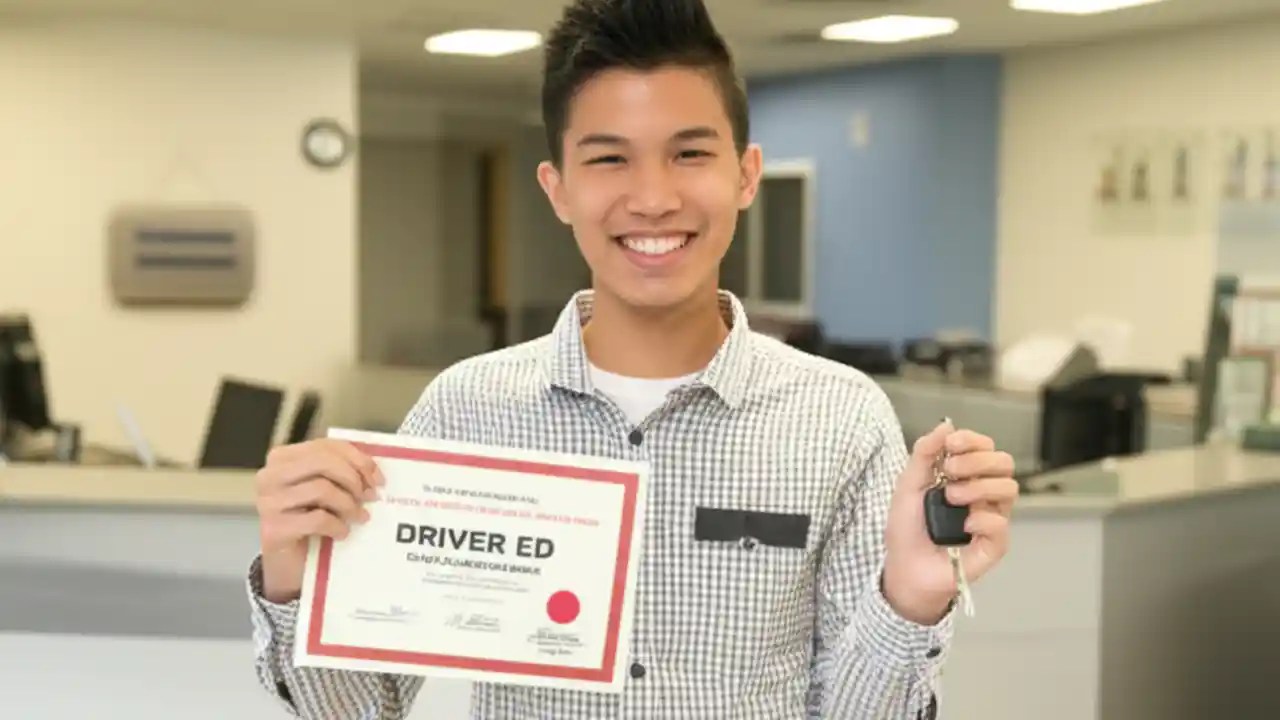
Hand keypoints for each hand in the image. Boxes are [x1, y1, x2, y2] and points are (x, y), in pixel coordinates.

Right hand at [255, 439, 383, 602]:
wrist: (288, 564)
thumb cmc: (309, 521)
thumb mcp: (325, 491)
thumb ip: (341, 472)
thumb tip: (372, 471)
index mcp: (282, 458)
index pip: (325, 446)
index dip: (358, 459)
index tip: (378, 479)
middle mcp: (269, 475)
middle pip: (322, 462)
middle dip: (353, 479)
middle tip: (369, 497)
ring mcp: (268, 502)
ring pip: (321, 489)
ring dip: (348, 505)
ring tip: (359, 517)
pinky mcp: (273, 529)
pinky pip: (317, 519)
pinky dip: (337, 526)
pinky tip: (342, 533)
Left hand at [882, 420, 1017, 624]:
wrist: (904, 567)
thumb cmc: (907, 528)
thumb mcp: (908, 484)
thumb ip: (924, 453)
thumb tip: (946, 425)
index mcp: (966, 477)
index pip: (986, 447)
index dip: (973, 440)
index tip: (951, 444)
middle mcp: (983, 495)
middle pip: (1004, 462)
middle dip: (977, 460)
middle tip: (949, 472)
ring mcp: (991, 519)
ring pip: (1009, 488)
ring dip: (977, 487)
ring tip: (951, 498)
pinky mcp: (994, 545)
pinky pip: (1001, 524)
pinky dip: (980, 519)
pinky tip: (962, 526)